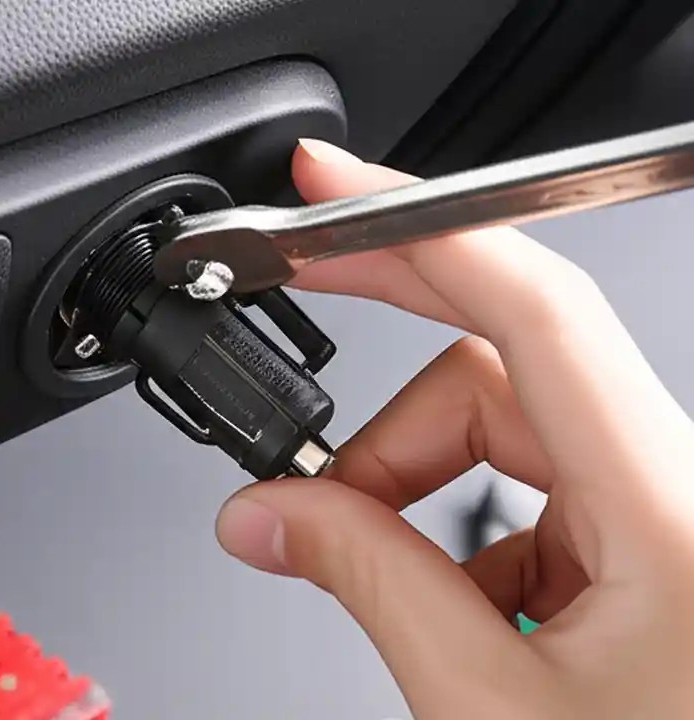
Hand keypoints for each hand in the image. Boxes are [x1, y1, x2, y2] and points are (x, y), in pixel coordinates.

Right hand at [216, 139, 693, 717]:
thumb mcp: (487, 707)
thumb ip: (365, 587)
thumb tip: (265, 515)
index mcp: (669, 511)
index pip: (526, 308)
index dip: (412, 231)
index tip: (320, 197)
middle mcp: (679, 489)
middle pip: (492, 377)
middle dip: (382, 429)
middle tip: (296, 479)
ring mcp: (666, 513)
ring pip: (504, 437)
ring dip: (414, 494)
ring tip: (383, 588)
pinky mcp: (651, 544)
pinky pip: (531, 489)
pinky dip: (460, 530)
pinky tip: (456, 616)